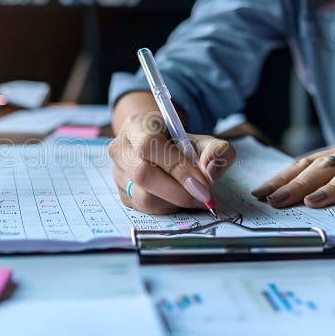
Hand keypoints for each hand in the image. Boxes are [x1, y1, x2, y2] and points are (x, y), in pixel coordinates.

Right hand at [108, 111, 235, 213]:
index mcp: (136, 126)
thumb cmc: (180, 146)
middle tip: (201, 196)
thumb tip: (211, 172)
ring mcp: (118, 173)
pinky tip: (176, 199)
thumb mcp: (202, 142)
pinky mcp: (122, 194)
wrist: (161, 151)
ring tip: (192, 196)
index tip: (202, 184)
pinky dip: (166, 207)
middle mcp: (121, 149)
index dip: (176, 167)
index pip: (149, 146)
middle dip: (177, 191)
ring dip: (173, 201)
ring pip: (143, 196)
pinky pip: (143, 209)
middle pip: (142, 174)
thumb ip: (216, 152)